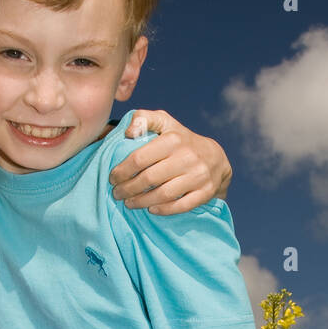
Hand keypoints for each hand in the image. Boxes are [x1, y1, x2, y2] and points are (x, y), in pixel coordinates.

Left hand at [111, 109, 232, 213]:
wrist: (214, 157)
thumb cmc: (180, 139)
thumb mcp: (163, 122)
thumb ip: (143, 118)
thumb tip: (128, 133)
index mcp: (173, 139)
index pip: (139, 158)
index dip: (122, 171)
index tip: (113, 178)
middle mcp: (187, 157)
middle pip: (149, 178)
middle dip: (128, 189)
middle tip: (117, 193)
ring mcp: (198, 176)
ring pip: (163, 194)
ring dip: (141, 202)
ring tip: (129, 203)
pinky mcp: (205, 192)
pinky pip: (181, 206)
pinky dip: (163, 210)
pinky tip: (151, 209)